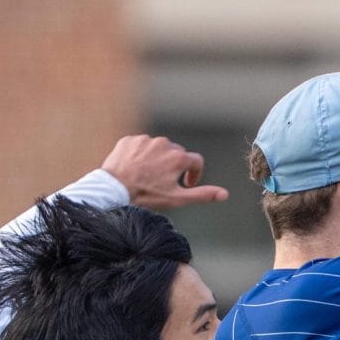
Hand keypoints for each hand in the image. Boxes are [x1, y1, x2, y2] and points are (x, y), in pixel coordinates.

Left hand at [102, 136, 228, 210]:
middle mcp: (164, 143)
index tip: (186, 184)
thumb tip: (225, 194)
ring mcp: (146, 140)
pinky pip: (140, 146)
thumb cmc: (146, 197)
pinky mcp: (130, 140)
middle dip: (173, 167)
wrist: (114, 190)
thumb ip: (202, 194)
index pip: (196, 161)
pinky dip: (140, 155)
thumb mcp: (176, 199)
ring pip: (157, 149)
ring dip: (156, 160)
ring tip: (146, 176)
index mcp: (178, 157)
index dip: (193, 174)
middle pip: (176, 154)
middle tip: (162, 183)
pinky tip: (134, 169)